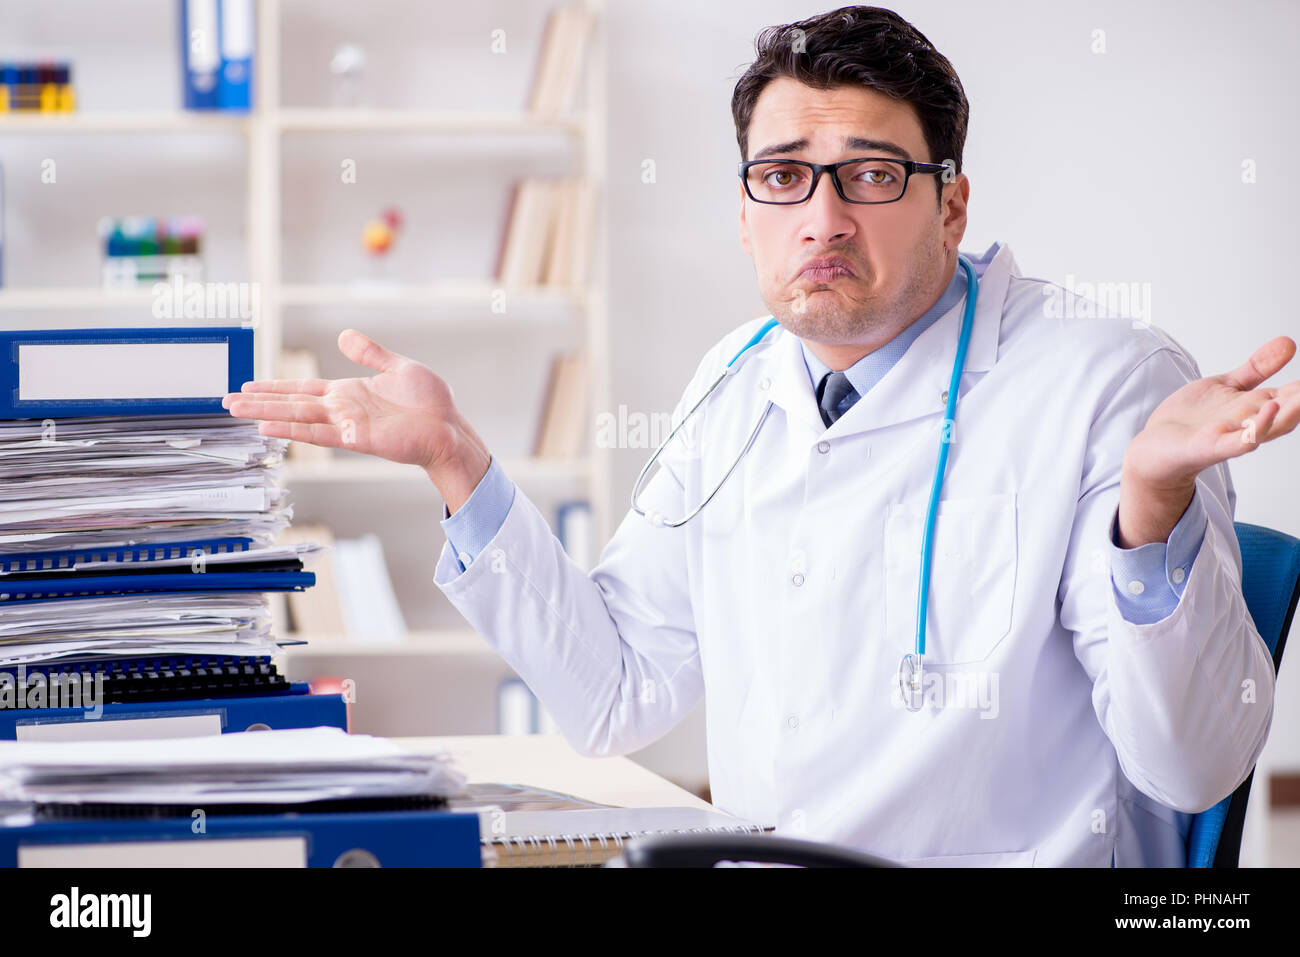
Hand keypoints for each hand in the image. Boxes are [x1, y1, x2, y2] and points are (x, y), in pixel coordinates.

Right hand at [222, 329, 491, 511]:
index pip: (304, 387)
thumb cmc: (430, 403)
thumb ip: (370, 354)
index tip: (249, 384)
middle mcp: (343, 409)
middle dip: (259, 400)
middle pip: (292, 402)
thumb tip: (344, 335)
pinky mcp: (358, 439)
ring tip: (237, 412)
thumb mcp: (398, 367)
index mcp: (350, 392)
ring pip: (298, 417)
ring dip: (267, 413)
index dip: (276, 385)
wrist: (449, 428)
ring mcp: (348, 424)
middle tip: (227, 399)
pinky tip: (269, 428)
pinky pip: (319, 434)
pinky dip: (294, 431)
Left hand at [1117, 336, 1299, 546]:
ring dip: (1288, 414)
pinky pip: (1239, 442)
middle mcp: (1249, 421)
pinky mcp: (1211, 447)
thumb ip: (1257, 368)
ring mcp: (1231, 435)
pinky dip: (1256, 429)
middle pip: (1287, 412)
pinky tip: (1268, 411)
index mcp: (1255, 406)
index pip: (1292, 395)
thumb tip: (1289, 342)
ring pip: (1268, 428)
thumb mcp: (1226, 385)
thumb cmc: (1191, 418)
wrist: (1155, 446)